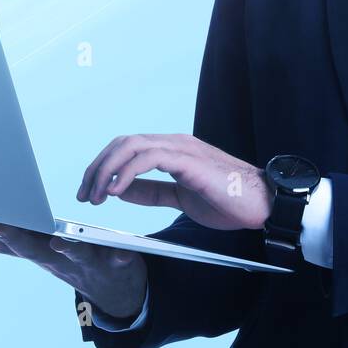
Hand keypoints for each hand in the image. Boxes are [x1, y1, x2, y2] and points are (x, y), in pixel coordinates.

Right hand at [0, 215, 147, 319]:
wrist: (114, 291)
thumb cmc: (72, 260)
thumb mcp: (41, 249)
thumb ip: (16, 235)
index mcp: (41, 251)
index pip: (10, 243)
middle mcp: (59, 260)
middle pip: (34, 249)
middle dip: (14, 237)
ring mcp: (87, 264)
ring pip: (74, 256)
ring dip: (65, 250)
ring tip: (58, 242)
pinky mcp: (116, 264)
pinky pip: (118, 259)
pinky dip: (119, 255)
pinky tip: (121, 250)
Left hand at [76, 134, 272, 230]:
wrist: (263, 203)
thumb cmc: (229, 200)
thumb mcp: (180, 198)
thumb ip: (152, 192)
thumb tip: (121, 190)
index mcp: (173, 150)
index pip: (128, 148)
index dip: (103, 167)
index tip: (89, 191)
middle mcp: (175, 143)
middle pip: (123, 143)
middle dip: (97, 167)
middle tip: (84, 194)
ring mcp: (182, 149)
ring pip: (131, 146)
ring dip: (106, 171)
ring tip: (96, 195)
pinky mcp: (189, 160)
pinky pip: (148, 159)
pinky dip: (126, 172)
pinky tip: (116, 190)